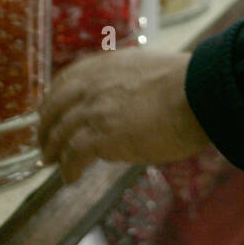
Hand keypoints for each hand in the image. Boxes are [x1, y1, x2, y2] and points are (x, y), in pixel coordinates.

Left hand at [38, 49, 210, 184]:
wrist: (199, 93)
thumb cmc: (186, 84)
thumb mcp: (145, 70)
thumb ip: (124, 81)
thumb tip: (122, 100)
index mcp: (103, 66)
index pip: (64, 82)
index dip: (53, 102)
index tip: (50, 115)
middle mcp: (92, 84)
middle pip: (54, 107)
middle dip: (46, 128)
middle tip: (45, 145)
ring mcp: (94, 109)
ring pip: (60, 133)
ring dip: (54, 151)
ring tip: (54, 165)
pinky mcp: (101, 135)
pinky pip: (74, 155)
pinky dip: (68, 168)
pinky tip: (71, 178)